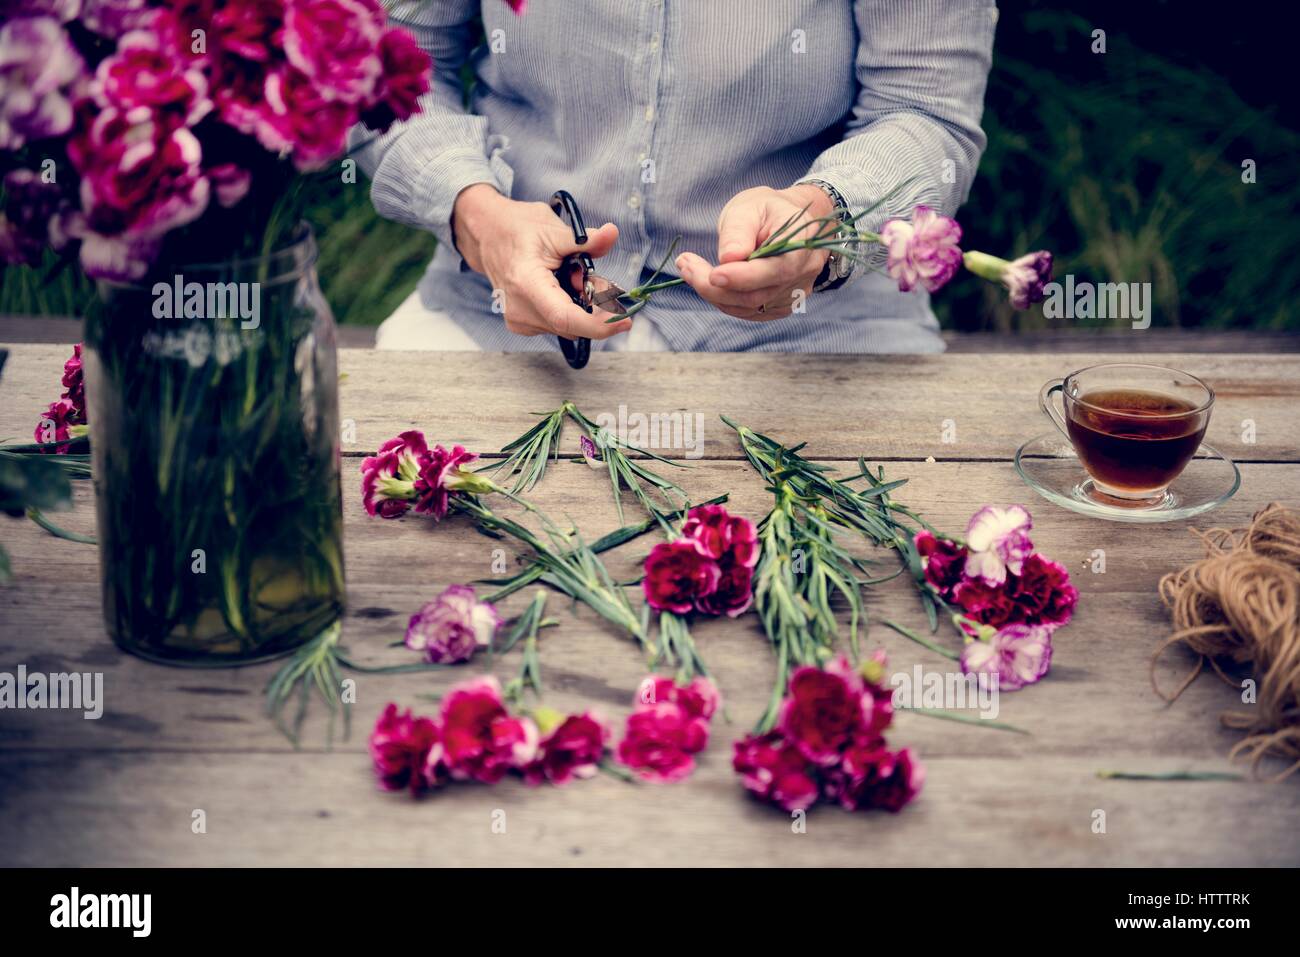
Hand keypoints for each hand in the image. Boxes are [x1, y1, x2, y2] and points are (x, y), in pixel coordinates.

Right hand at [452, 184, 631, 339]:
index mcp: (526, 285)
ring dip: (580, 305)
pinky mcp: (522, 324)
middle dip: (593, 306)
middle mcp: (520, 310)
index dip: (599, 325)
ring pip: (568, 326)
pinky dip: (568, 307)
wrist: (487, 235)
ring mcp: (519, 321)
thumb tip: (612, 233)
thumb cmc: (517, 228)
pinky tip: (559, 286)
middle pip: (573, 324)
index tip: (624, 320)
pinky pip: (558, 324)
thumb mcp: (553, 228)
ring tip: (569, 275)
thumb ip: (586, 239)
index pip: (566, 318)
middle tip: (591, 275)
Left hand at [675, 184, 833, 320]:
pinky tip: (706, 280)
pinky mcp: (778, 306)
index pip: (775, 270)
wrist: (785, 221)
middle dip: (715, 287)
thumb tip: (728, 259)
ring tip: (688, 268)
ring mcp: (793, 294)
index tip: (712, 274)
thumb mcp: (749, 207)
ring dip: (713, 294)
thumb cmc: (766, 210)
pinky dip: (722, 299)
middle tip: (685, 265)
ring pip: (748, 307)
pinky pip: (747, 311)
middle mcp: (802, 274)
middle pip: (757, 296)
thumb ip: (739, 232)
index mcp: (802, 244)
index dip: (742, 277)